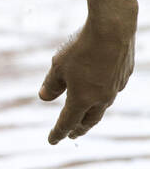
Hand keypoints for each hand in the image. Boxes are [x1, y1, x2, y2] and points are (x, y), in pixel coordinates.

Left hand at [38, 16, 135, 142]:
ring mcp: (116, 87)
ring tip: (86, 114)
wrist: (112, 28)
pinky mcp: (125, 74)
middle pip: (89, 120)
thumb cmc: (81, 47)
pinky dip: (103, 94)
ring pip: (103, 106)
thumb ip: (52, 85)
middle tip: (72, 134)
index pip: (67, 122)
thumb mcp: (58, 66)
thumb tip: (44, 98)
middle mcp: (101, 98)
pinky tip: (101, 89)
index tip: (52, 140)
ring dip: (93, 113)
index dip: (58, 132)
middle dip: (79, 128)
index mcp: (82, 99)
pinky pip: (112, 89)